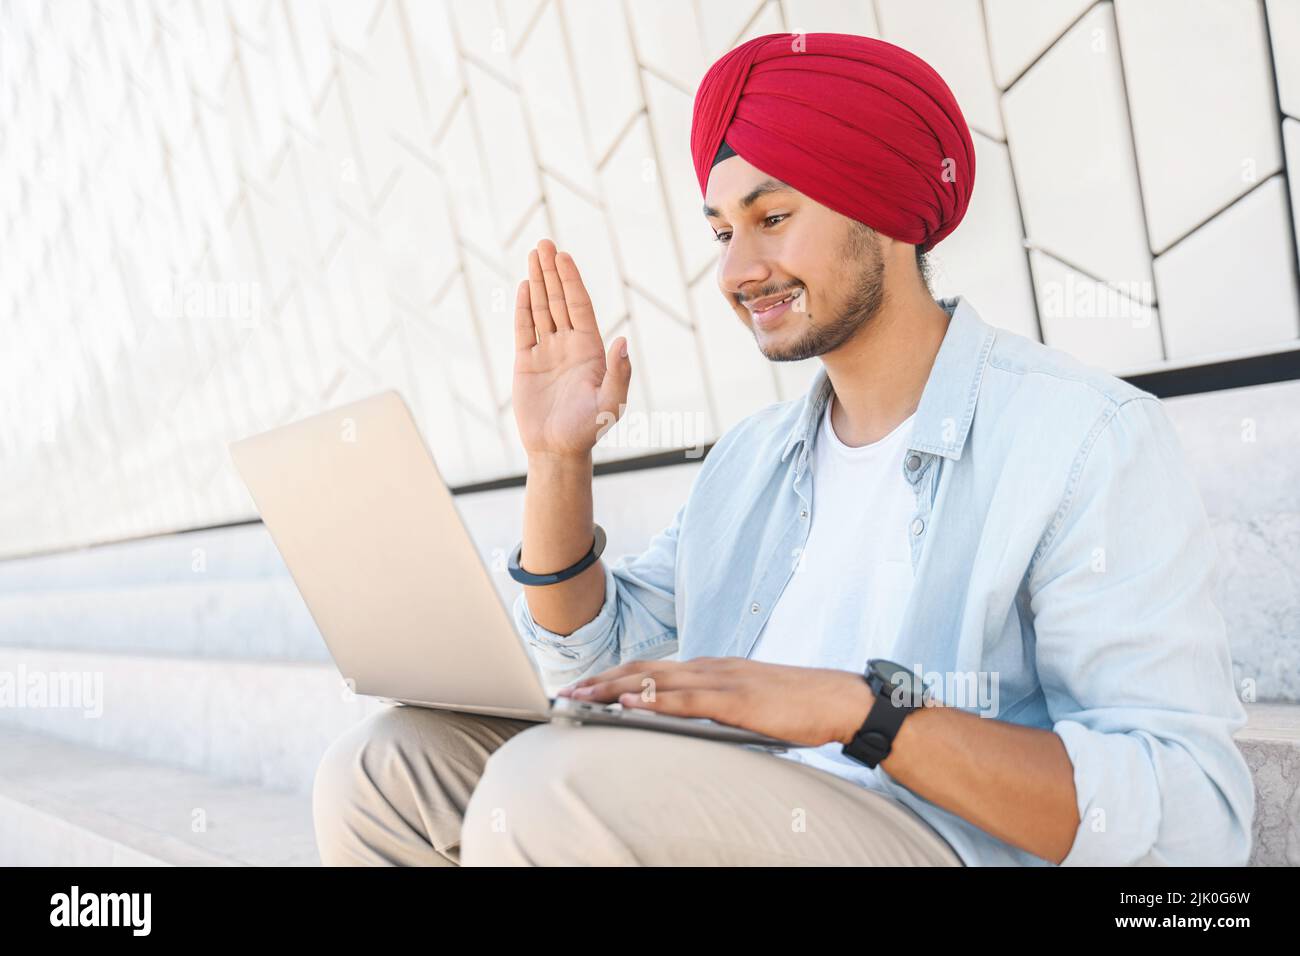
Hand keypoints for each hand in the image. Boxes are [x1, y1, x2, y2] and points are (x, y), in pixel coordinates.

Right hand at [512, 238, 630, 460]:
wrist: (558, 451)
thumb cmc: (589, 430)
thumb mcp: (611, 403)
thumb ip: (619, 373)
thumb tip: (623, 341)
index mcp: (591, 350)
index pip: (580, 307)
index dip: (571, 281)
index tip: (563, 257)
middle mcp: (569, 345)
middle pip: (560, 301)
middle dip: (552, 272)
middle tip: (544, 243)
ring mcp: (547, 352)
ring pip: (542, 309)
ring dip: (538, 282)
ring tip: (533, 254)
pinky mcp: (526, 363)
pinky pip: (524, 329)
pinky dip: (524, 308)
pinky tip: (525, 287)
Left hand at [557, 657, 877, 747]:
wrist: (836, 699)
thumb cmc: (796, 704)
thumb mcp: (747, 701)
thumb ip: (716, 706)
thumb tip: (687, 720)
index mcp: (712, 669)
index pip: (653, 669)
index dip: (616, 677)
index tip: (587, 687)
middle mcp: (710, 668)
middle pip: (644, 670)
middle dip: (602, 681)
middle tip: (569, 692)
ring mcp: (721, 680)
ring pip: (656, 681)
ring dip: (615, 689)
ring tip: (583, 698)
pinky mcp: (734, 699)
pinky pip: (685, 700)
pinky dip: (652, 701)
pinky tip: (629, 704)